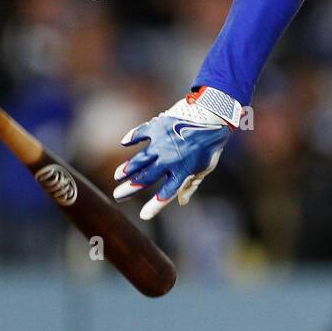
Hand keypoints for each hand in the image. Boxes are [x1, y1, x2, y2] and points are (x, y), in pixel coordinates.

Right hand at [113, 87, 241, 219]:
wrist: (214, 115)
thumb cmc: (210, 144)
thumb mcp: (205, 166)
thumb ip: (191, 184)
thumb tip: (181, 202)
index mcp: (184, 170)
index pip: (167, 193)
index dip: (155, 206)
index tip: (144, 215)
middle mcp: (170, 159)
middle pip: (146, 178)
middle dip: (130, 188)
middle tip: (118, 195)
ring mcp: (162, 142)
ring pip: (140, 159)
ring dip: (127, 168)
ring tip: (117, 175)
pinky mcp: (158, 126)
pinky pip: (141, 133)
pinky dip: (132, 137)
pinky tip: (124, 142)